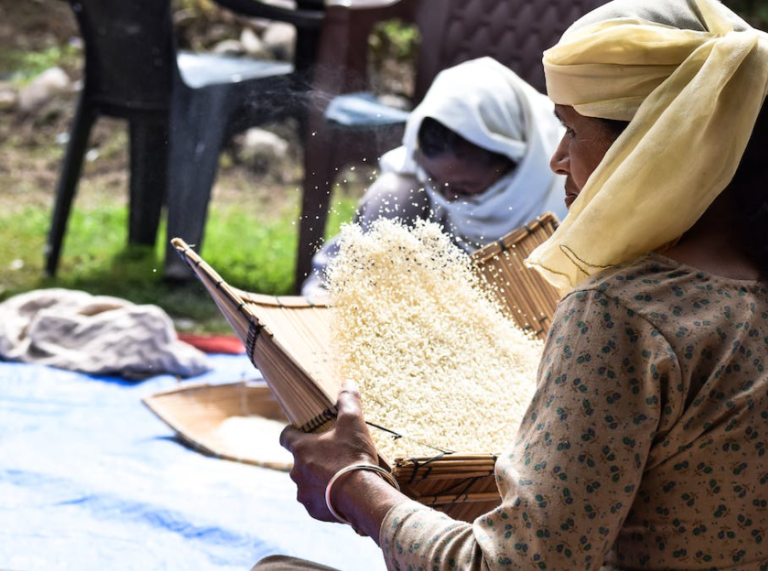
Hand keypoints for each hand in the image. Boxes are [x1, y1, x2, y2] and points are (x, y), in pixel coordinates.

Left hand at [280, 380, 378, 521]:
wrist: (362, 496)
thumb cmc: (353, 456)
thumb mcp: (353, 422)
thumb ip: (348, 400)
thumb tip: (347, 383)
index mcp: (301, 449)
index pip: (285, 437)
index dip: (293, 432)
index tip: (302, 431)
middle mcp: (296, 471)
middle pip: (299, 460)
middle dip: (312, 457)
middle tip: (333, 455)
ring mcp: (303, 492)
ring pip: (306, 482)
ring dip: (318, 478)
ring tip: (339, 477)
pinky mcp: (314, 510)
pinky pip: (316, 501)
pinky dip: (325, 497)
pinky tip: (340, 494)